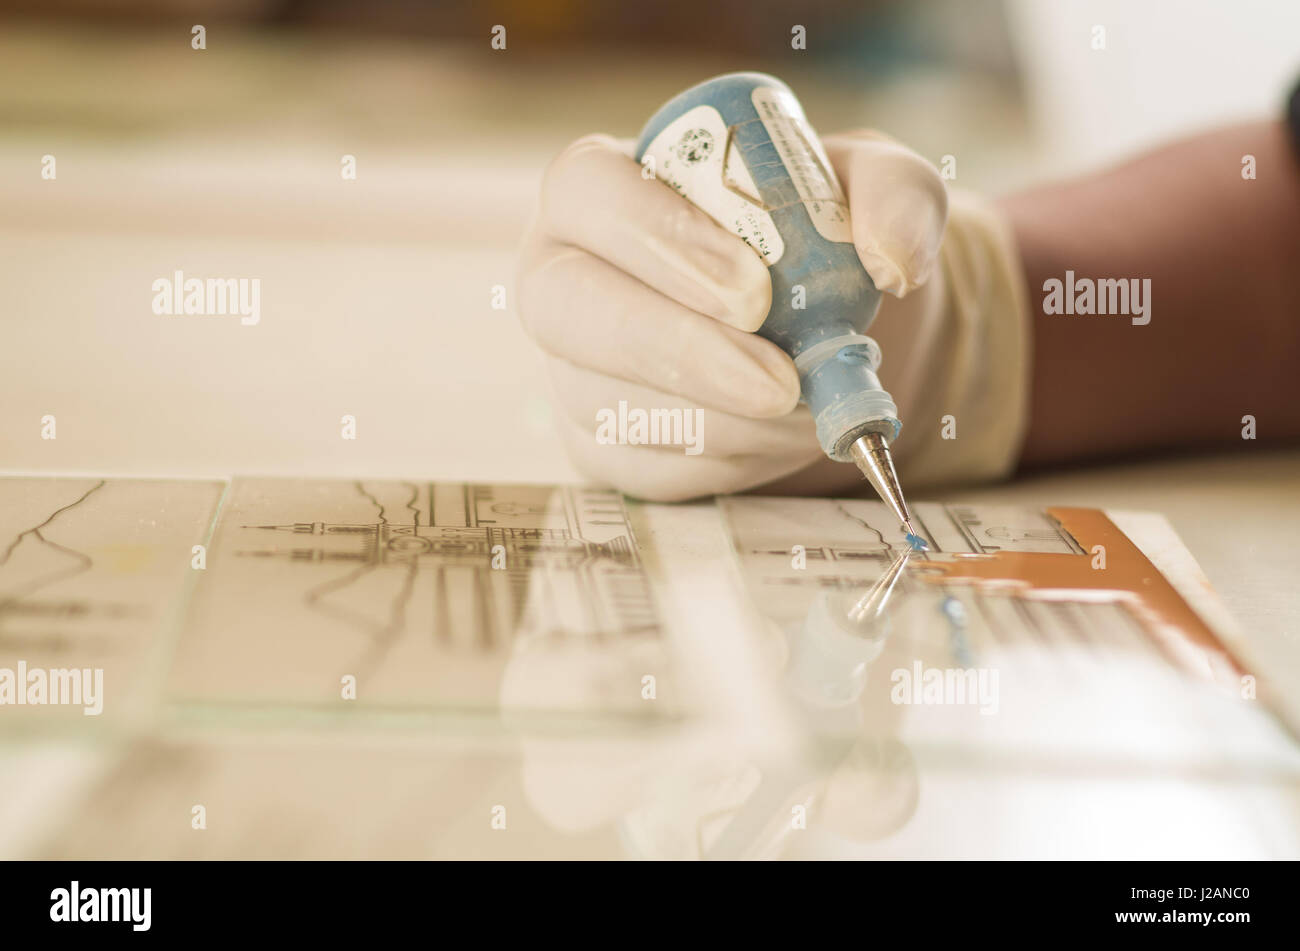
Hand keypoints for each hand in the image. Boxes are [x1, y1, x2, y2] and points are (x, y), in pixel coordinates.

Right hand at [517, 130, 1026, 500]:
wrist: (825, 336)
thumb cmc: (820, 242)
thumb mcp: (874, 191)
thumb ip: (895, 197)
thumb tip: (894, 262)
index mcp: (608, 187)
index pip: (586, 188)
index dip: (654, 234)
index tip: (752, 289)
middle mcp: (567, 274)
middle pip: (566, 306)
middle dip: (676, 348)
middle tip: (780, 382)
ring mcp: (574, 369)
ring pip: (611, 403)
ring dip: (724, 421)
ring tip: (807, 406)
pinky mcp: (603, 446)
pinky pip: (647, 468)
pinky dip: (730, 461)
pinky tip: (779, 435)